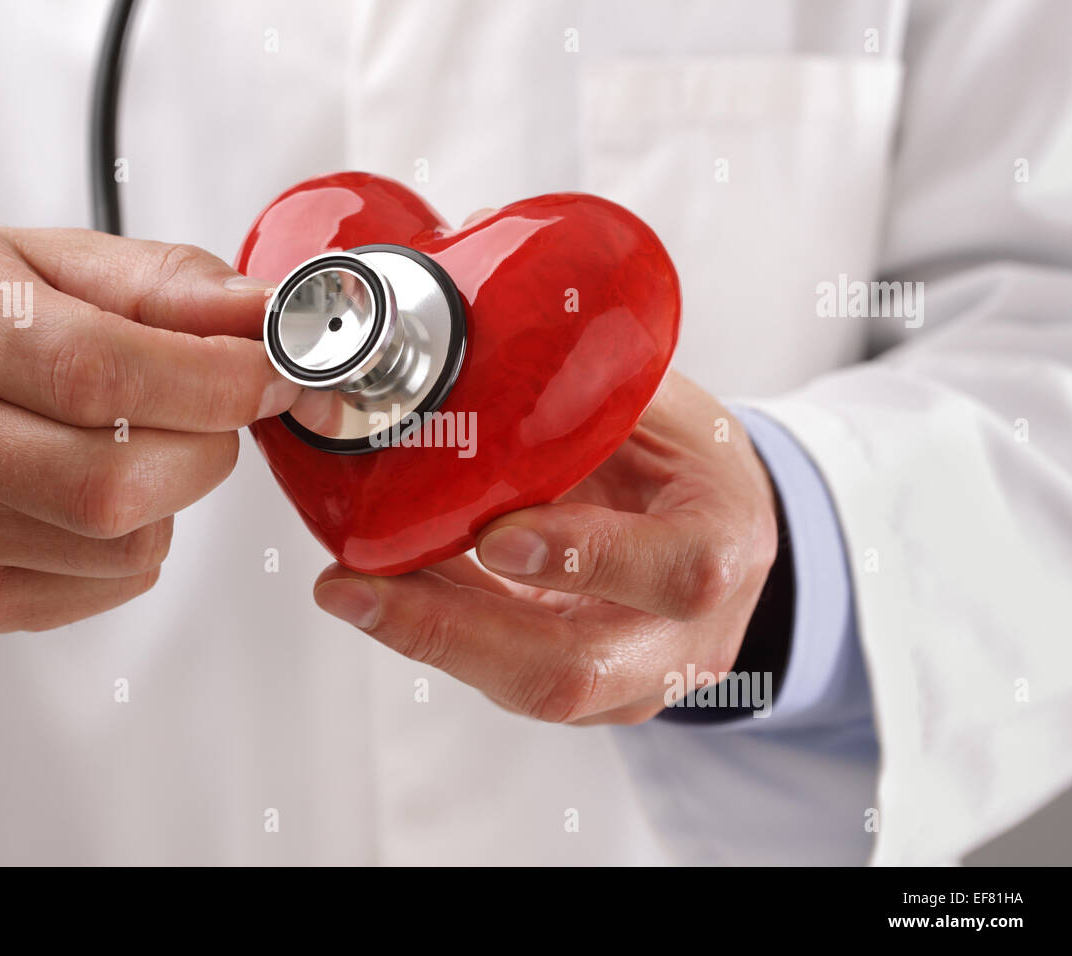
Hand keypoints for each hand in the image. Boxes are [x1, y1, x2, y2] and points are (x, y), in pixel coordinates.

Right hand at [0, 224, 296, 630]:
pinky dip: (133, 541)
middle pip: (120, 482)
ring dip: (172, 495)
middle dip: (207, 446)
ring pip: (127, 546)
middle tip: (206, 409)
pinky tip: (88, 493)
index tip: (271, 372)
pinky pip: (106, 588)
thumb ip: (160, 283)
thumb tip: (264, 313)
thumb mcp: (37, 258)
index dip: (218, 381)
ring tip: (130, 442)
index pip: (105, 373)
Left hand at [312, 371, 778, 724]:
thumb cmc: (687, 459)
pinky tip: (377, 596)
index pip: (675, 572)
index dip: (583, 557)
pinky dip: (437, 633)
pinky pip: (503, 675)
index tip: (495, 534)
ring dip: (426, 638)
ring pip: (527, 687)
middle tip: (359, 589)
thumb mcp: (664, 410)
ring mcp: (635, 681)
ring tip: (346, 592)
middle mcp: (686, 636)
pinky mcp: (587, 695)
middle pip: (575, 669)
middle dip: (454, 633)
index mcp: (724, 545)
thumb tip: (472, 344)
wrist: (720, 527)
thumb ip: (588, 396)